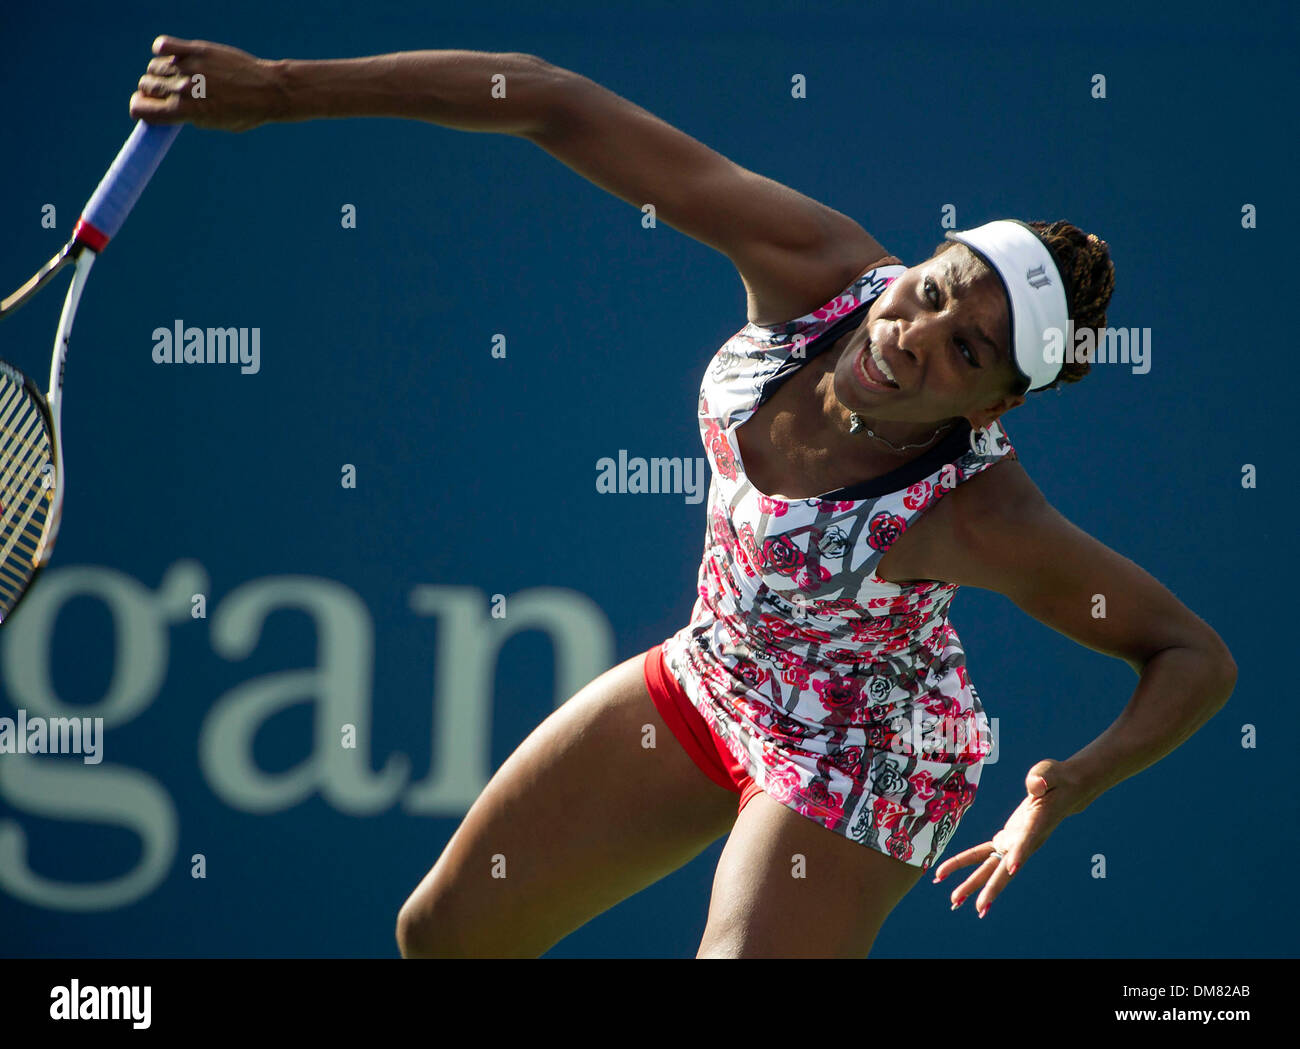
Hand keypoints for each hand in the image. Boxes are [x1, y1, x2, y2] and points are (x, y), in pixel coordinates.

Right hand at [129, 35, 284, 131]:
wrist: (268, 91)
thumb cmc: (245, 112)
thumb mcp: (214, 123)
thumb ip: (188, 116)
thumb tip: (167, 110)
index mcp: (184, 111)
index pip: (141, 108)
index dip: (138, 109)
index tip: (142, 108)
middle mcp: (182, 88)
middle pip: (146, 86)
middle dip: (149, 92)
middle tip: (164, 93)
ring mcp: (188, 67)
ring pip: (155, 66)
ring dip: (159, 73)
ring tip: (177, 78)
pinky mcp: (197, 50)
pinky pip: (165, 44)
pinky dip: (163, 49)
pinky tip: (173, 56)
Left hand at [931, 758, 1082, 918]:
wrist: (1063, 790)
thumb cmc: (1055, 779)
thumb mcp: (1050, 772)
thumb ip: (1042, 777)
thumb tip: (1037, 784)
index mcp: (1036, 825)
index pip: (1027, 841)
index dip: (1020, 853)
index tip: (1013, 868)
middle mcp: (1025, 840)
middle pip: (1006, 867)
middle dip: (991, 887)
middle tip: (978, 909)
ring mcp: (1015, 842)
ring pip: (991, 867)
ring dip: (972, 884)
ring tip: (954, 901)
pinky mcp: (1006, 838)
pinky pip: (983, 854)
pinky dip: (966, 864)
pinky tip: (953, 878)